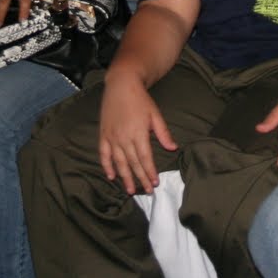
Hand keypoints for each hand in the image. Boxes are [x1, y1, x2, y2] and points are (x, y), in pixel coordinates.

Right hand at [99, 72, 177, 194]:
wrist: (121, 85)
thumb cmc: (140, 99)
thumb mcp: (155, 114)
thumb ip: (163, 133)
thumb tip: (173, 148)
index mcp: (138, 133)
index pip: (145, 158)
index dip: (150, 172)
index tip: (155, 183)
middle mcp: (124, 138)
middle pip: (133, 163)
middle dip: (140, 179)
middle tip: (147, 191)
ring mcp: (112, 137)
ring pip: (119, 162)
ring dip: (125, 177)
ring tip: (131, 190)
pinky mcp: (103, 134)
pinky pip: (104, 154)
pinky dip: (107, 166)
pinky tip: (112, 176)